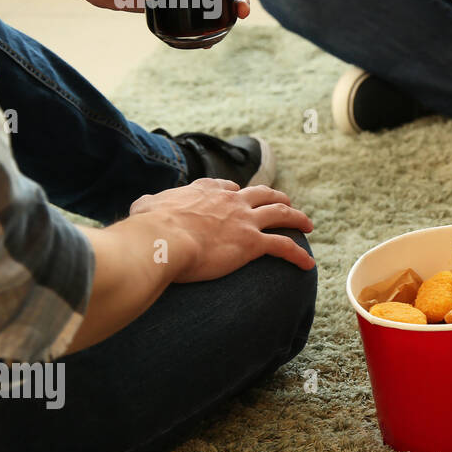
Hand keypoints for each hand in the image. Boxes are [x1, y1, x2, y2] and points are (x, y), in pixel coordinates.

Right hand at [128, 179, 314, 280]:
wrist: (161, 240)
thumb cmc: (148, 228)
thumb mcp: (145, 206)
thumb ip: (148, 204)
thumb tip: (142, 207)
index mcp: (205, 191)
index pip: (229, 187)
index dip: (238, 192)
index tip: (241, 197)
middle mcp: (230, 201)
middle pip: (262, 193)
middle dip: (277, 197)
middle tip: (287, 204)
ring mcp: (244, 220)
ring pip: (281, 213)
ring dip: (298, 218)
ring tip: (308, 225)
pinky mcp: (252, 242)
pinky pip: (284, 247)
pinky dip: (298, 255)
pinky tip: (308, 264)